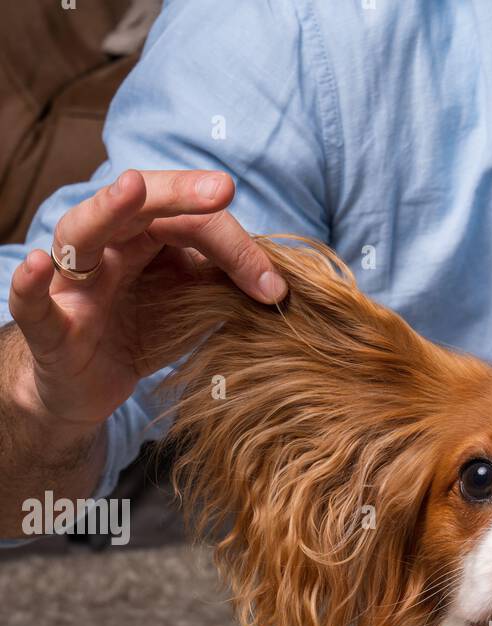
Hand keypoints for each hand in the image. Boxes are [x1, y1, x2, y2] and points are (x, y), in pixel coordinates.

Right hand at [6, 169, 287, 437]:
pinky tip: (38, 265)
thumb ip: (220, 288)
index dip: (235, 247)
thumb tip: (280, 284)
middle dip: (181, 195)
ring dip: (107, 209)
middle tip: (224, 189)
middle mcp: (107, 250)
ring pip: (82, 234)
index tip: (275, 284)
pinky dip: (30, 283)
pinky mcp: (48, 327)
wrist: (85, 388)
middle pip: (139, 208)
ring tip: (132, 189)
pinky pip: (32, 302)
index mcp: (144, 242)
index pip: (191, 224)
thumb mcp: (187, 310)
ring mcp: (73, 284)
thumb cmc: (136, 335)